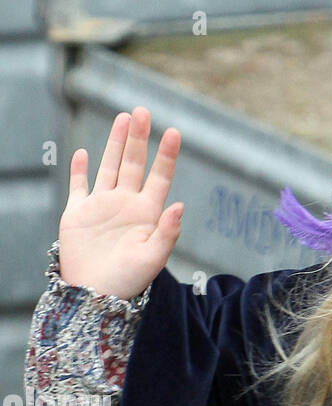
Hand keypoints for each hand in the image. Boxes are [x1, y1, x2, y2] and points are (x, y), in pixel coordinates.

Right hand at [58, 107, 182, 297]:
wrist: (95, 294)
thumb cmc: (128, 281)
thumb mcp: (152, 258)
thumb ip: (167, 232)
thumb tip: (179, 206)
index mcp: (147, 214)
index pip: (159, 178)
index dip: (166, 156)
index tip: (174, 132)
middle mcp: (126, 205)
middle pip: (134, 164)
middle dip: (138, 138)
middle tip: (143, 111)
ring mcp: (102, 207)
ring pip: (110, 167)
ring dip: (116, 144)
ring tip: (124, 118)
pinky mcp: (79, 213)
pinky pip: (80, 186)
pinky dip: (80, 170)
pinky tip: (84, 153)